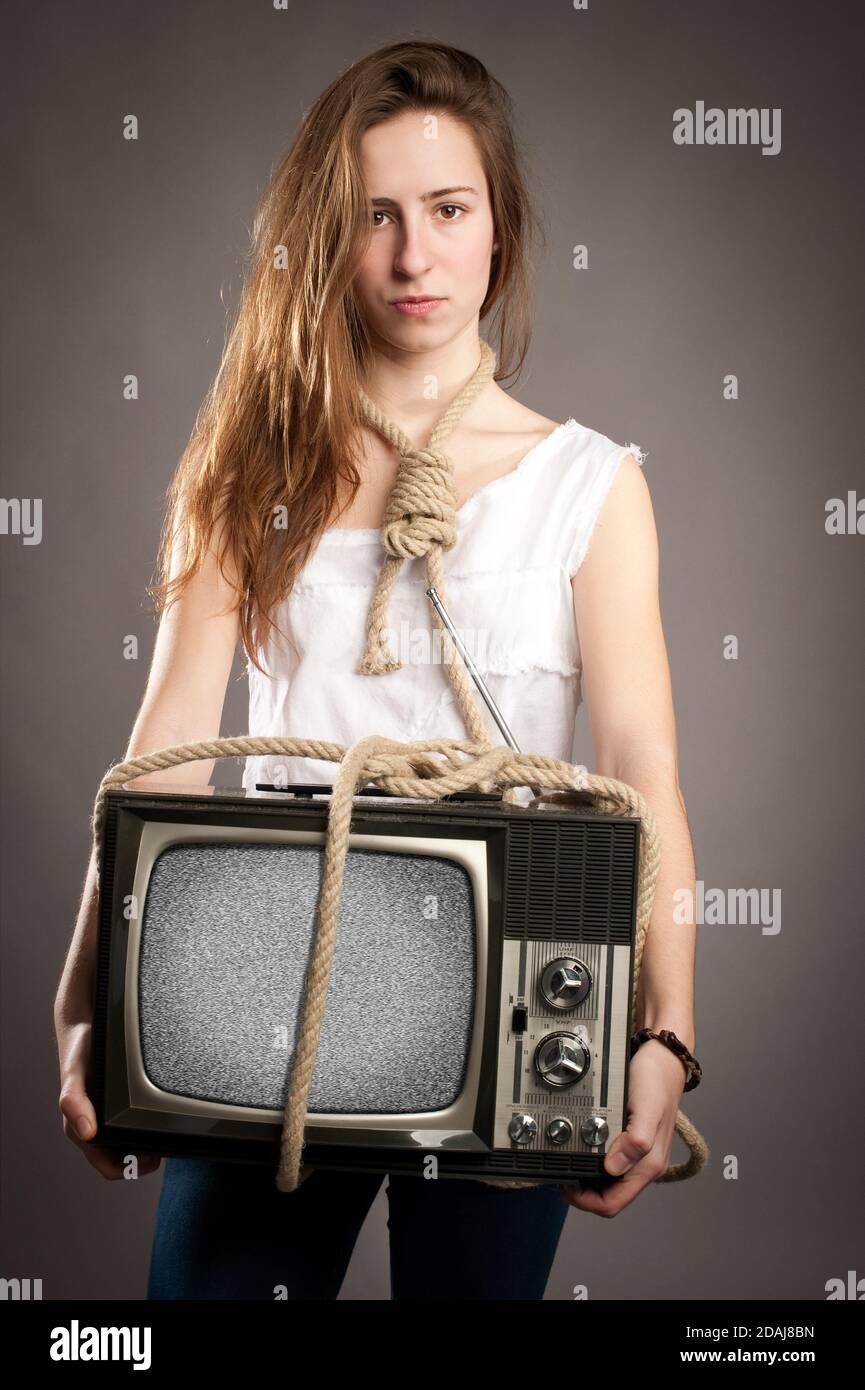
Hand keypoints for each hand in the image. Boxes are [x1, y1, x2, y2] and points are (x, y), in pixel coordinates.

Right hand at [56, 1017, 161, 1181]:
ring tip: (166, 1131)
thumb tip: (87, 1133)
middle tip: (165, 1145)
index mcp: (84, 1128)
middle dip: (144, 1159)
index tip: (152, 1158)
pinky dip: (149, 1124)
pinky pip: (136, 1121)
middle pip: (124, 1159)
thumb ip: (74, 1102)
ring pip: (131, 1142)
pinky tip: (162, 1114)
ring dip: (148, 1144)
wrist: (84, 1027)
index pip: (109, 1166)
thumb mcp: (74, 1076)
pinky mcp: (122, 1100)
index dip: (130, 1169)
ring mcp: (110, 1114)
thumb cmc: (77, 1054)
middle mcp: (97, 1125)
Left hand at [559, 1038, 685, 1216]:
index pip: (613, 1203)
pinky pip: (607, 1160)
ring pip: (606, 1180)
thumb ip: (635, 1141)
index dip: (585, 1201)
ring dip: (585, 1174)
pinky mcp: (630, 1140)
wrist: (662, 1058)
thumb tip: (612, 1167)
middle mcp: (643, 1163)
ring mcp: (636, 1153)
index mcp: (648, 1164)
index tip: (566, 1185)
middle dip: (582, 1190)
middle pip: (607, 1195)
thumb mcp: (646, 1109)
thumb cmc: (657, 1080)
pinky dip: (592, 1157)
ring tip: (569, 1158)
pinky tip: (581, 1145)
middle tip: (562, 1171)